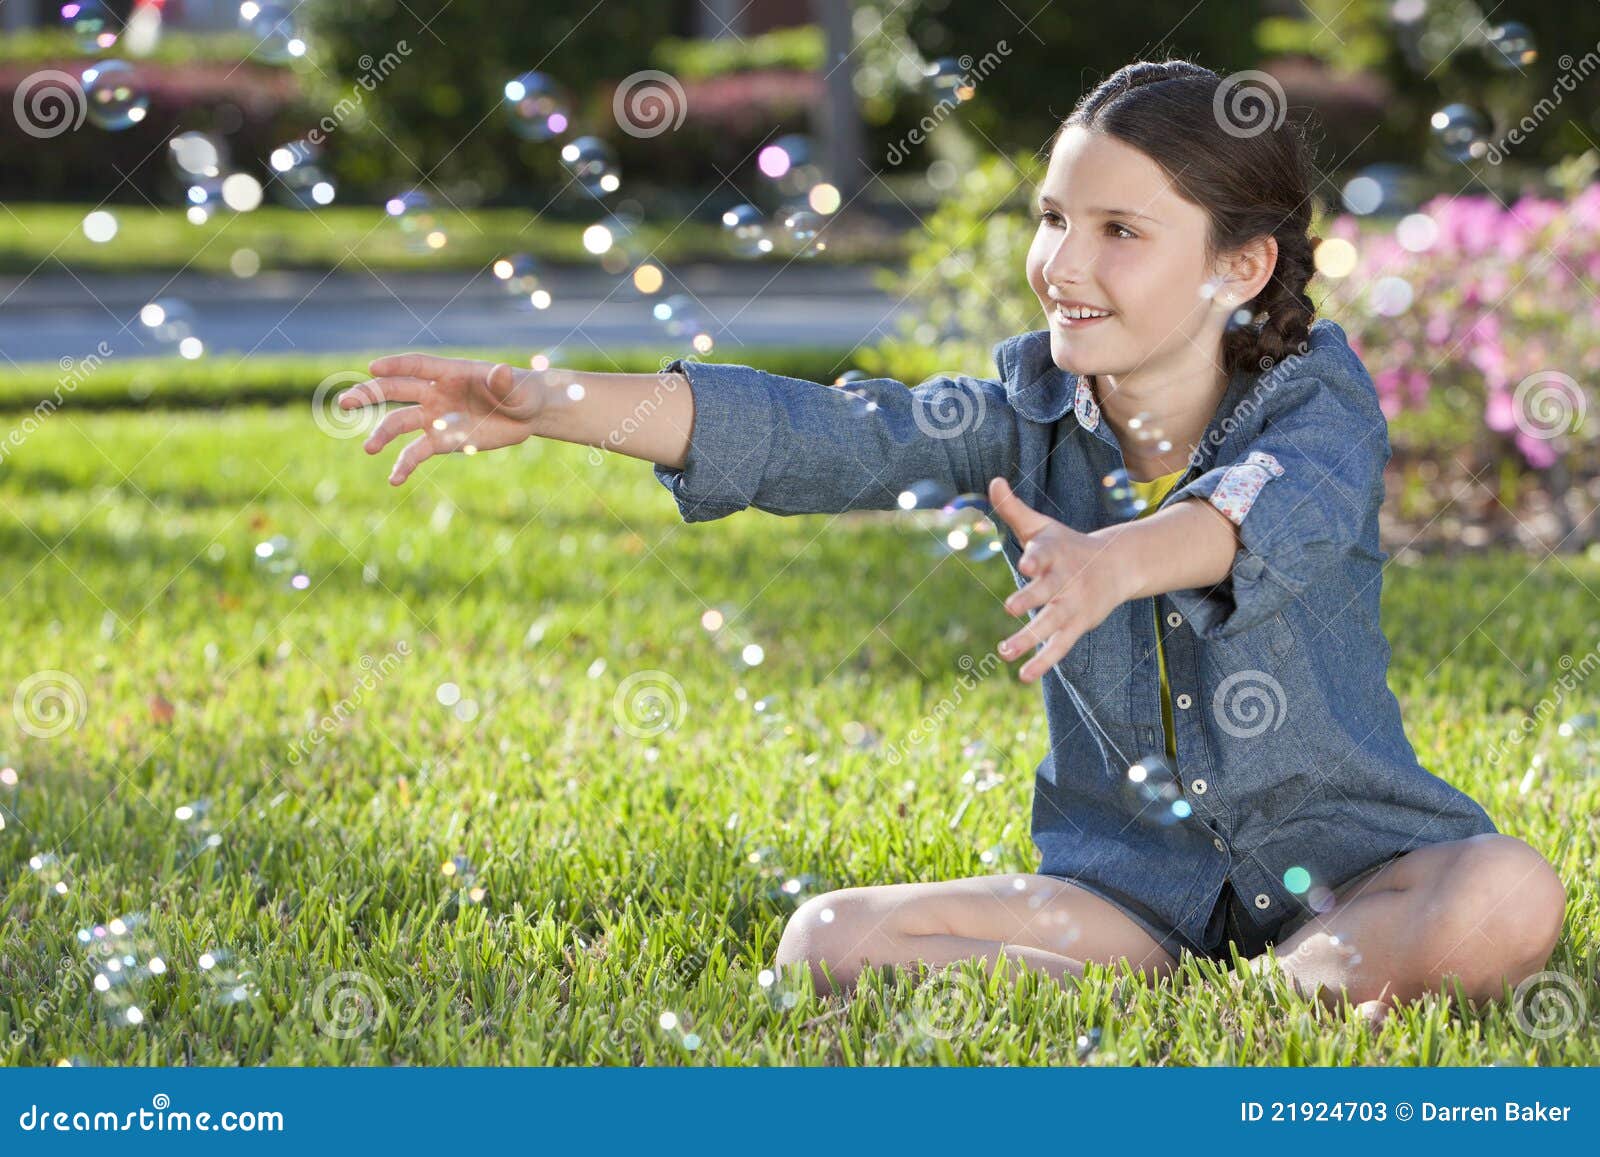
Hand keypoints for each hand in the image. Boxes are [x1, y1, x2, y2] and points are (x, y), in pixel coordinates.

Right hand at [338, 353, 547, 484]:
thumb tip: (502, 374)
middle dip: (370, 395)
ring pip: (400, 423)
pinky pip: (417, 452)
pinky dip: (404, 465)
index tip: (373, 368)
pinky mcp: (441, 441)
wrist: (526, 415)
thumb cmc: (522, 391)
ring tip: (369, 448)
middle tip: (345, 402)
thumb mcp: (517, 387)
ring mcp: (435, 417)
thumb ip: (504, 382)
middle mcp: (435, 393)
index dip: (395, 366)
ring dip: (382, 434)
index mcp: (450, 373)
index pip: (417, 366)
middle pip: (396, 391)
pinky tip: (394, 480)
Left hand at [988, 476, 1137, 682]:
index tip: (1026, 564)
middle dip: (1030, 599)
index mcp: (1054, 554)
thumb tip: (993, 481)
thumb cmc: (1067, 544)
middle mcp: (1064, 580)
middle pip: (1047, 591)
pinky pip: (1059, 646)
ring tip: (1004, 652)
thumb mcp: (1041, 526)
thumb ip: (1014, 509)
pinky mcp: (1077, 625)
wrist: (1116, 565)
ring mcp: (1071, 605)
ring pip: (1050, 624)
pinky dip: (1043, 661)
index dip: (1035, 559)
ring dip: (1028, 639)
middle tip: (1010, 607)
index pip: (1044, 555)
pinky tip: (1023, 676)